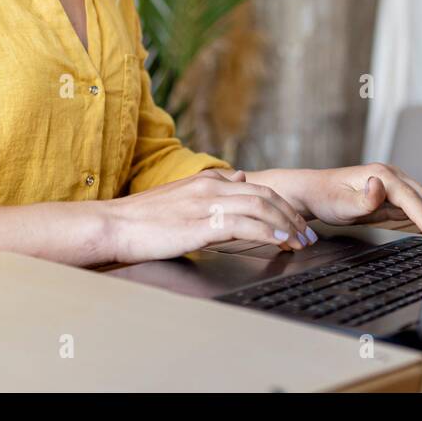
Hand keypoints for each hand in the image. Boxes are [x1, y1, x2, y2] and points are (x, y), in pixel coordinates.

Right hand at [104, 168, 318, 263]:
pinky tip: (281, 242)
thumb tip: (239, 178)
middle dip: (292, 215)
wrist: (113, 225)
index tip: (295, 223)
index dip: (281, 205)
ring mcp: (207, 203)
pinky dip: (269, 232)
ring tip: (302, 242)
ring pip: (261, 207)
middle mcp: (211, 186)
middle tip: (308, 234)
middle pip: (266, 195)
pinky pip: (246, 225)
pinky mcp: (202, 223)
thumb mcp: (180, 195)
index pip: (255, 187)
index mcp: (206, 180)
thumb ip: (211, 188)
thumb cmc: (142, 218)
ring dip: (287, 225)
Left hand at [285, 163, 421, 242]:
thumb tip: (379, 186)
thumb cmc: (326, 196)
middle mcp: (392, 175)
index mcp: (382, 174)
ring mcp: (395, 184)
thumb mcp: (341, 203)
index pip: (411, 198)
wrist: (315, 192)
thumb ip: (363, 199)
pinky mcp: (395, 195)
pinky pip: (418, 204)